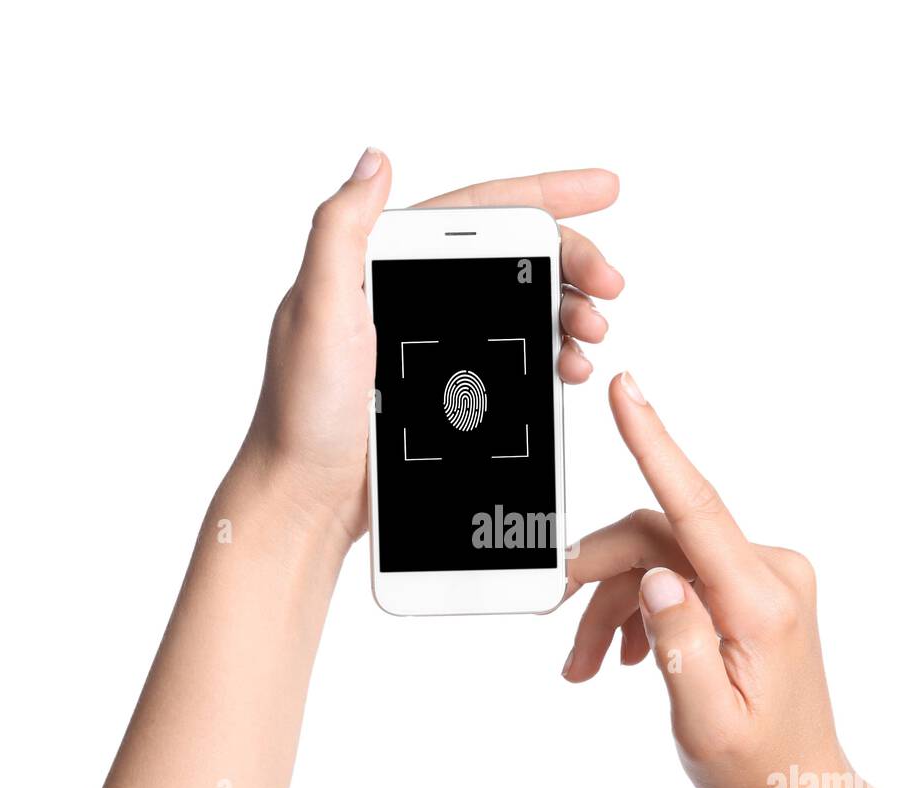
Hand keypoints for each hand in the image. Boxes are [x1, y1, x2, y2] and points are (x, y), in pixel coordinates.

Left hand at [242, 148, 623, 540]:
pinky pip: (516, 360)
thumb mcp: (316, 308)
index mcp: (384, 265)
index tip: (604, 191)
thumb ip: (343, 230)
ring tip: (594, 330)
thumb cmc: (301, 411)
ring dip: (569, 311)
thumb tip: (375, 161)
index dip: (545, 195)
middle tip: (613, 284)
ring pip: (522, 310)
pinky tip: (570, 366)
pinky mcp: (450, 392)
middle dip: (573, 262)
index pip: (479, 210)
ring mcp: (437, 345)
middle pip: (515, 259)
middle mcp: (414, 297)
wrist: (306, 497)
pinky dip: (551, 356)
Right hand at [563, 372, 853, 787]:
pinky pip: (678, 571)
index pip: (696, 508)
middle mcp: (770, 573)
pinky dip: (640, 606)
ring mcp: (763, 575)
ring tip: (585, 666)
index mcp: (761, 603)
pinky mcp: (750, 584)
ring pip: (660, 557)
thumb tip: (656, 578)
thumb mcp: (705, 722)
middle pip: (658, 537)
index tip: (626, 391)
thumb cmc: (754, 763)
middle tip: (556, 627)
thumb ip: (679, 645)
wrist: (798, 785)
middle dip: (598, 579)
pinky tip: (623, 652)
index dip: (654, 444)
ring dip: (614, 604)